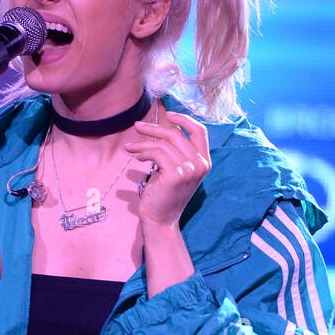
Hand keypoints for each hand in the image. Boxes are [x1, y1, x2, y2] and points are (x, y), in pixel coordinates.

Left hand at [122, 109, 211, 228]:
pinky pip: (157, 153)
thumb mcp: (174, 169)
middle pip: (176, 134)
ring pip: (164, 143)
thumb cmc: (163, 195)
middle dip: (154, 128)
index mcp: (204, 162)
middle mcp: (201, 164)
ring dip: (143, 142)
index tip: (167, 114)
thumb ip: (175, 151)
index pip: (200, 131)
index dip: (184, 119)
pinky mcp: (176, 174)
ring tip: (131, 147)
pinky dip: (143, 152)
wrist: (160, 220)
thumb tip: (158, 129)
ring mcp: (190, 169)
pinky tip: (135, 157)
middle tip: (137, 127)